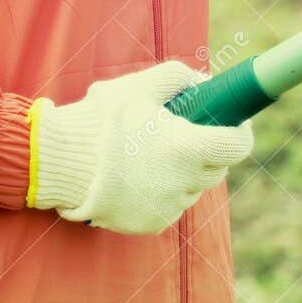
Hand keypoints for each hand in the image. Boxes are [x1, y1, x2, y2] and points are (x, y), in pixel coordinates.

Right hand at [28, 61, 252, 234]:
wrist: (59, 163)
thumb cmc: (104, 121)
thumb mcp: (142, 86)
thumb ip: (181, 77)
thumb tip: (206, 83)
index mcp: (187, 149)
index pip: (238, 146)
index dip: (241, 130)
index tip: (235, 120)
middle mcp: (183, 184)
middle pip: (217, 166)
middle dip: (211, 147)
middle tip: (191, 128)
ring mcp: (168, 208)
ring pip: (194, 187)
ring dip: (187, 169)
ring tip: (157, 149)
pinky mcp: (151, 225)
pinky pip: (172, 204)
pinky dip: (166, 189)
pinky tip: (142, 172)